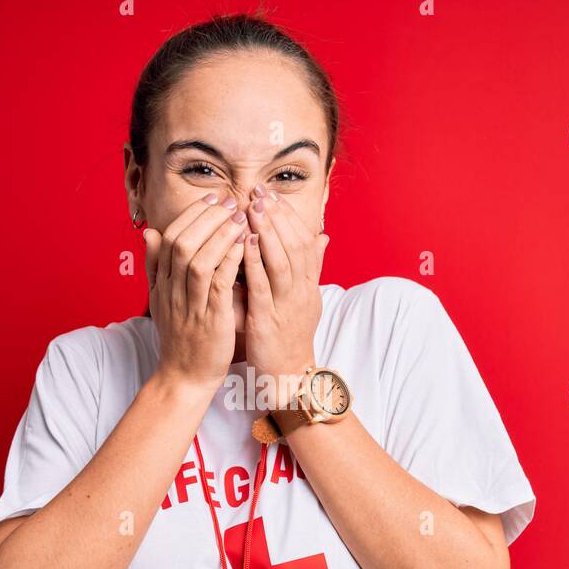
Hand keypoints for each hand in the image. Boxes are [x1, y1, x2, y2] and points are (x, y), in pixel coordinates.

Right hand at [143, 193, 248, 389]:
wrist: (185, 376)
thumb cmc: (181, 335)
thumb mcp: (161, 299)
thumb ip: (156, 266)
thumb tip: (150, 232)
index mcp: (161, 284)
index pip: (170, 237)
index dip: (192, 214)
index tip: (212, 198)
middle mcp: (172, 291)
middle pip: (182, 243)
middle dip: (206, 218)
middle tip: (229, 202)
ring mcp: (190, 305)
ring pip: (198, 260)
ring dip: (219, 234)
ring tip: (239, 218)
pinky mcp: (210, 320)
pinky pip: (218, 284)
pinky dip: (230, 261)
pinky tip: (244, 245)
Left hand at [241, 185, 329, 407]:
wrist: (289, 377)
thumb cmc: (291, 336)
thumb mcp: (306, 299)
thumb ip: (311, 268)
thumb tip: (322, 236)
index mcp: (309, 285)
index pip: (303, 241)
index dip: (289, 216)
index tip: (273, 194)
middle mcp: (302, 292)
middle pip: (294, 245)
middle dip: (277, 216)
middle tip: (260, 192)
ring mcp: (286, 305)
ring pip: (282, 261)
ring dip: (267, 231)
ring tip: (253, 208)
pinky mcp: (268, 320)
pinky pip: (262, 286)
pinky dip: (255, 262)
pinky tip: (246, 242)